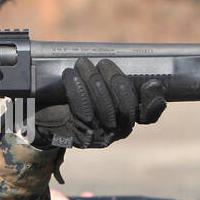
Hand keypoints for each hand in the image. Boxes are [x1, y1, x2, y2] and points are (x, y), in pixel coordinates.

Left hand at [30, 58, 166, 147]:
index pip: (148, 115)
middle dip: (116, 81)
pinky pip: (82, 111)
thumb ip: (113, 79)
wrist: (45, 116)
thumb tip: (139, 74)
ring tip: (82, 64)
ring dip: (94, 81)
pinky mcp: (79, 136)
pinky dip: (77, 90)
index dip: (153, 101)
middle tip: (103, 63)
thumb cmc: (75, 97)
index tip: (152, 83)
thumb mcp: (97, 84)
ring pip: (104, 109)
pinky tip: (70, 75)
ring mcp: (99, 136)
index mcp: (128, 118)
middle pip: (126, 108)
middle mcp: (117, 131)